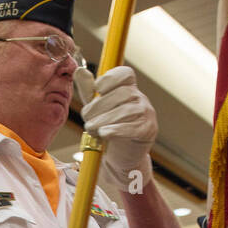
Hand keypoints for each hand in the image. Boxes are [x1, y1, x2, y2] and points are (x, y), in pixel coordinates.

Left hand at [74, 65, 156, 190]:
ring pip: (125, 111)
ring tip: (90, 128)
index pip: (126, 74)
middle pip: (122, 93)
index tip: (97, 89)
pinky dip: (115, 130)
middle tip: (86, 117)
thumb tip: (79, 70)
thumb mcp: (95, 108)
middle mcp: (140, 98)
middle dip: (99, 105)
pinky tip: (103, 134)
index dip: (111, 78)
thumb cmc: (108, 128)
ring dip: (104, 119)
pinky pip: (132, 127)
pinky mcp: (148, 131)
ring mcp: (146, 114)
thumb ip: (88, 90)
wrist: (120, 157)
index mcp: (128, 88)